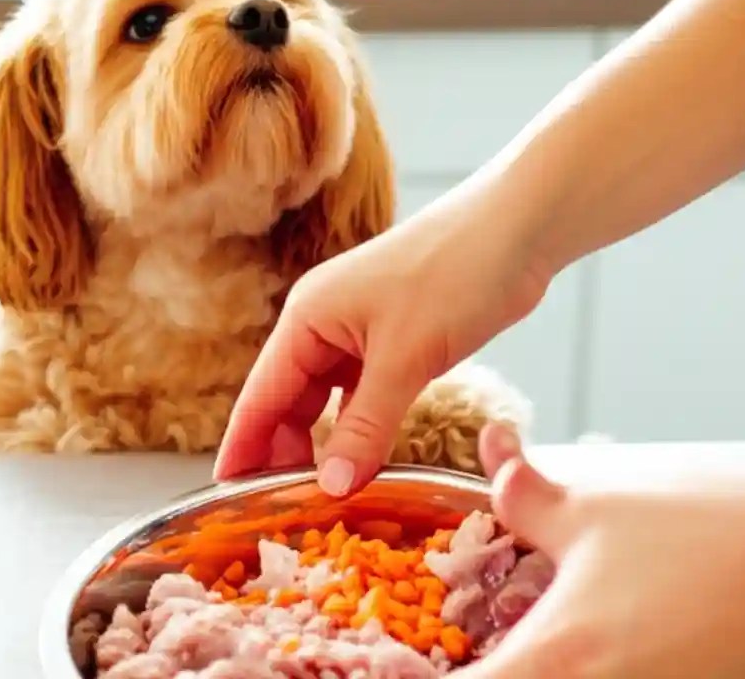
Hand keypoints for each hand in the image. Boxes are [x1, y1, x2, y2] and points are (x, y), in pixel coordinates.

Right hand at [213, 176, 553, 495]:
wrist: (517, 228)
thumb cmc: (455, 276)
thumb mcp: (406, 359)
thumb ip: (365, 426)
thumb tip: (330, 487)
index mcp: (306, 319)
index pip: (260, 398)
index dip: (243, 450)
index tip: (228, 501)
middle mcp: (321, 325)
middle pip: (287, 403)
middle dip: (284, 457)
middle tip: (286, 517)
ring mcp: (356, 332)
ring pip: (325, 402)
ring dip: (325, 446)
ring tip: (324, 499)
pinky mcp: (392, 340)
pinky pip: (360, 395)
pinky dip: (360, 429)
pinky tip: (366, 462)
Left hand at [454, 425, 744, 678]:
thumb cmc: (711, 525)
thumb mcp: (594, 504)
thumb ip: (522, 493)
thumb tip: (491, 451)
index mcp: (558, 655)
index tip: (390, 665)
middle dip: (467, 678)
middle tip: (444, 651)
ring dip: (515, 674)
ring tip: (491, 647)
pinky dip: (562, 674)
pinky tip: (560, 648)